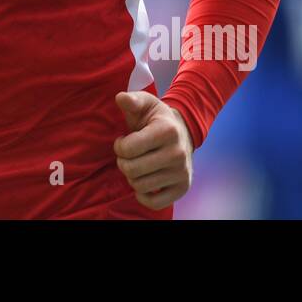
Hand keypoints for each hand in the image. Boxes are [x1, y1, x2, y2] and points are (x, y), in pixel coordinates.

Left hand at [113, 90, 193, 209]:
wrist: (182, 132)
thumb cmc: (156, 118)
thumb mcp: (146, 103)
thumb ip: (132, 99)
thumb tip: (121, 98)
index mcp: (167, 131)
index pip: (127, 149)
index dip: (119, 146)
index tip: (124, 140)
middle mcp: (178, 154)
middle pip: (131, 170)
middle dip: (123, 162)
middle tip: (129, 155)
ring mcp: (182, 173)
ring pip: (140, 186)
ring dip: (132, 177)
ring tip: (137, 164)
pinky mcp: (182, 188)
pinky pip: (153, 203)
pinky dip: (142, 195)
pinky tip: (144, 180)